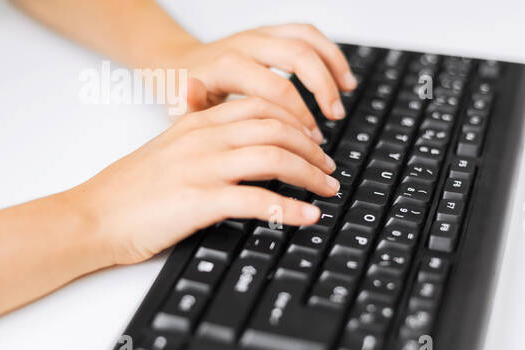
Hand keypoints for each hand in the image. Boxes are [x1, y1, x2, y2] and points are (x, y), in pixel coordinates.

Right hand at [67, 97, 340, 264]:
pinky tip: (308, 217)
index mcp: (198, 123)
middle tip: (330, 169)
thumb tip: (251, 148)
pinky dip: (291, 209)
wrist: (92, 216)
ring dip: (310, 175)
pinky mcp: (199, 201)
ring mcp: (202, 168)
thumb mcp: (172, 152)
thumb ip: (207, 141)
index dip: (298, 122)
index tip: (315, 142)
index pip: (262, 107)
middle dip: (312, 149)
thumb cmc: (132, 192)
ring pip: (274, 158)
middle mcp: (203, 139)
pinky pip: (258, 200)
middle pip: (276, 129)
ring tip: (327, 190)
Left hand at [157, 24, 356, 142]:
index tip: (309, 140)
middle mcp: (246, 44)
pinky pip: (309, 35)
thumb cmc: (184, 93)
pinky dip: (330, 53)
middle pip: (297, 54)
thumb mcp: (181, 109)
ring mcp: (261, 36)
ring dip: (333, 65)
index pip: (275, 88)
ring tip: (347, 92)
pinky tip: (342, 78)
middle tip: (334, 116)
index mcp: (226, 65)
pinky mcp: (272, 34)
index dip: (299, 116)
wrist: (178, 66)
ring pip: (307, 38)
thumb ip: (192, 107)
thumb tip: (195, 96)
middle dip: (322, 88)